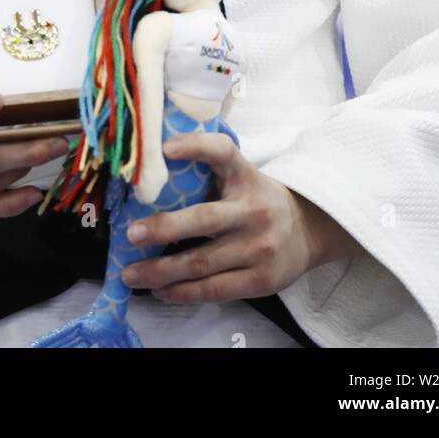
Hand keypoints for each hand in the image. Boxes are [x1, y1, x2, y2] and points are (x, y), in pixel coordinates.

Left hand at [120, 130, 362, 301]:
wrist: (307, 231)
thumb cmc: (256, 199)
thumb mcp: (240, 176)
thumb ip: (206, 173)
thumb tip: (150, 174)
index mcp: (244, 175)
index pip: (222, 152)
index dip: (195, 146)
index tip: (165, 148)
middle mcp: (252, 210)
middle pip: (204, 220)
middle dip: (164, 228)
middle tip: (131, 234)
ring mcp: (258, 248)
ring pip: (201, 263)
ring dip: (161, 270)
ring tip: (131, 273)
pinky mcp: (259, 280)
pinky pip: (213, 289)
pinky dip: (182, 292)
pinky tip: (160, 290)